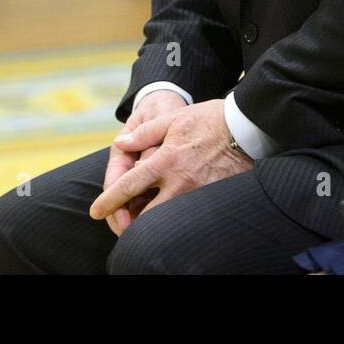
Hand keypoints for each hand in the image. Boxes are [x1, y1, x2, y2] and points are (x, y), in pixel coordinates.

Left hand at [90, 98, 249, 226]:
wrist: (247, 126)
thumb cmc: (210, 119)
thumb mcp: (174, 119)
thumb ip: (145, 133)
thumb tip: (121, 143)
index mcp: (165, 160)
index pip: (128, 186)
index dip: (108, 201)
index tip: (96, 211)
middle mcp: (179, 182)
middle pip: (146, 215)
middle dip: (130, 223)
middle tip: (122, 224)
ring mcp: (197, 193)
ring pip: (167, 219)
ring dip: (154, 221)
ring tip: (146, 220)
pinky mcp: (213, 197)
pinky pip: (188, 213)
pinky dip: (176, 215)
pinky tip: (173, 212)